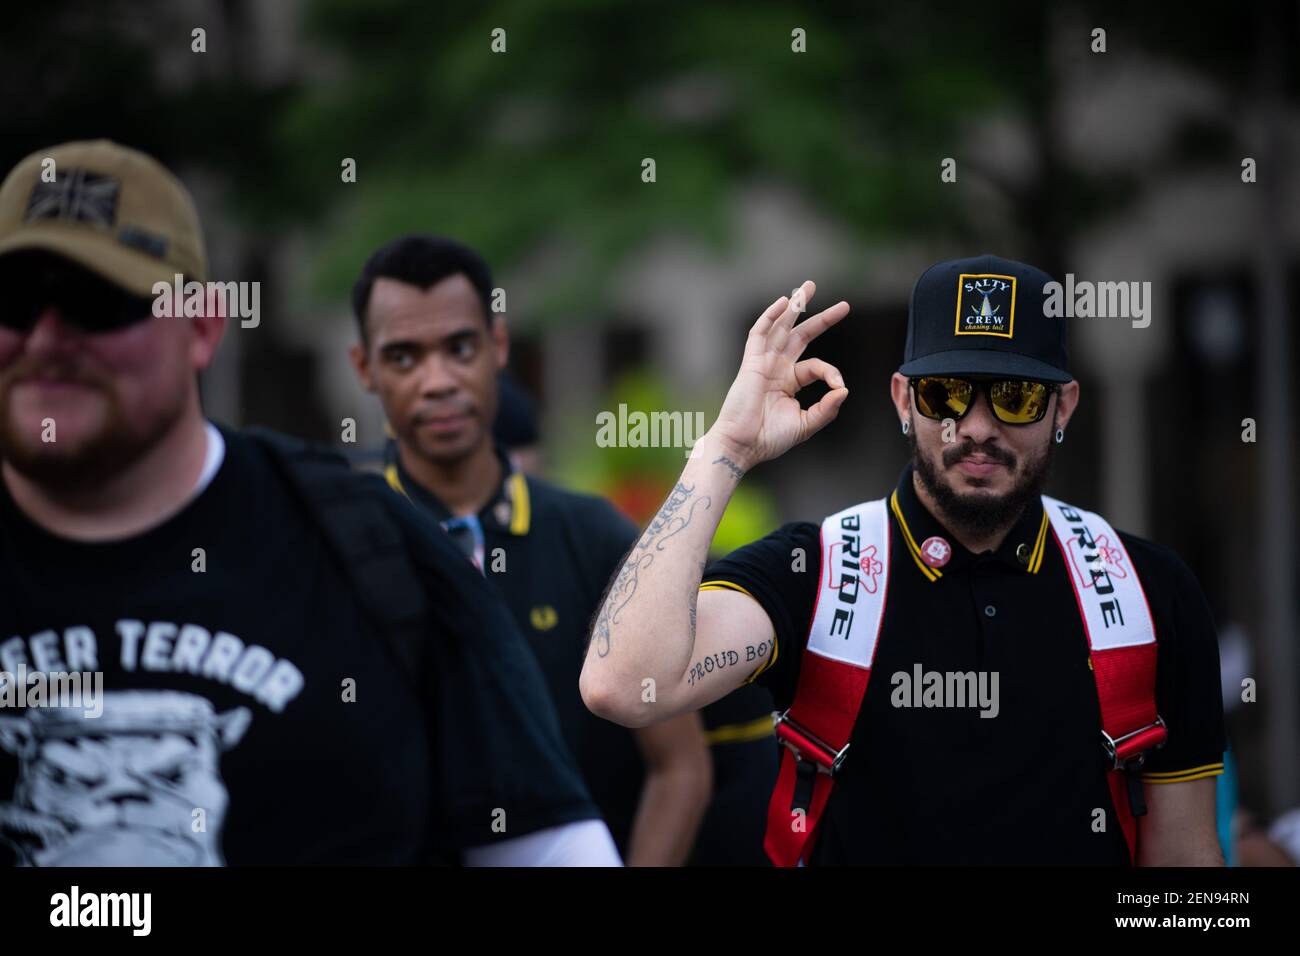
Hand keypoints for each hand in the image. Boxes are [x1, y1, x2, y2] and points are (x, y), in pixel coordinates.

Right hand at [707, 280, 849, 471]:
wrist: (742, 445)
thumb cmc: (768, 438)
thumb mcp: (805, 424)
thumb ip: (826, 408)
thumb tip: (844, 390)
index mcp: (788, 382)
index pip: (816, 365)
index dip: (831, 372)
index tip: (839, 387)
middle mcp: (776, 368)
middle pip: (801, 335)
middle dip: (821, 319)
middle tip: (844, 305)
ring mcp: (763, 363)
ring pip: (781, 327)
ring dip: (795, 307)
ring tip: (809, 288)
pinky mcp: (751, 363)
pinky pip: (759, 333)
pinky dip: (770, 316)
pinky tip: (784, 302)